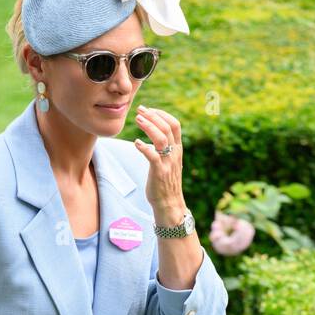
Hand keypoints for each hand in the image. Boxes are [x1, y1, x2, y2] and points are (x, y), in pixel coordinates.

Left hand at [133, 104, 185, 220]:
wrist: (169, 204)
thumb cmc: (165, 183)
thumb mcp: (168, 162)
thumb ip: (164, 149)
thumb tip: (153, 137)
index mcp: (178, 149)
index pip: (174, 124)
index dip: (162, 114)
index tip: (149, 110)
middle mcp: (175, 154)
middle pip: (167, 127)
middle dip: (153, 116)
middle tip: (140, 110)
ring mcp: (168, 163)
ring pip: (161, 138)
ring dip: (149, 126)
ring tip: (137, 120)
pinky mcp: (159, 172)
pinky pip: (153, 156)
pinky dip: (144, 147)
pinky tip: (136, 143)